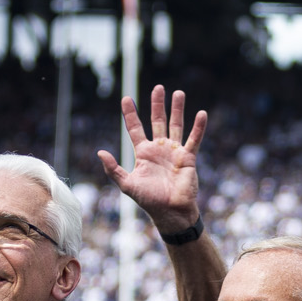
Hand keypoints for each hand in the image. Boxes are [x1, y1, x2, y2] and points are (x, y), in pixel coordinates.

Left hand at [98, 85, 206, 234]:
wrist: (171, 212)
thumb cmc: (149, 200)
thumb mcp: (127, 184)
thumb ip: (113, 168)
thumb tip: (100, 152)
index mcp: (143, 153)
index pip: (135, 128)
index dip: (130, 114)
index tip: (126, 98)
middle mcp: (159, 149)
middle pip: (157, 121)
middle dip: (157, 104)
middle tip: (158, 88)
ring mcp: (174, 151)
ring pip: (176, 125)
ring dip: (177, 109)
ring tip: (178, 93)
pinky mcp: (188, 158)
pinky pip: (194, 139)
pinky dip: (199, 127)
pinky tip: (201, 113)